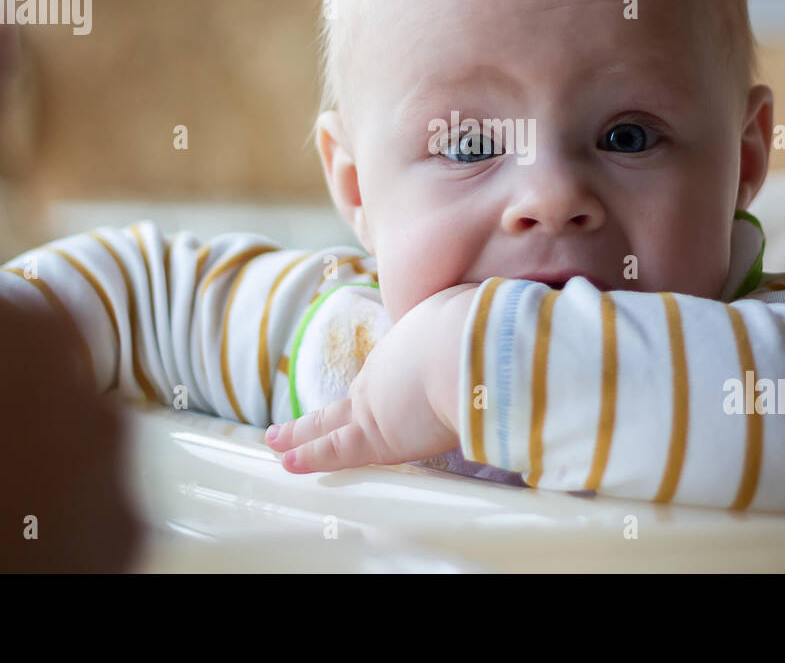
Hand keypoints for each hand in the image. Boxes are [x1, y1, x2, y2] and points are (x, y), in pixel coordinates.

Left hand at [265, 283, 478, 472]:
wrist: (470, 346)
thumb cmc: (484, 331)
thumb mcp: (481, 322)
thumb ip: (486, 332)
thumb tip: (508, 330)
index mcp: (416, 342)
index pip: (395, 367)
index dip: (389, 379)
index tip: (388, 384)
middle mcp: (389, 372)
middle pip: (354, 393)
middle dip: (331, 408)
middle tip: (307, 415)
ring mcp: (376, 405)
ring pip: (329, 422)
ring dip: (302, 431)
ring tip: (277, 437)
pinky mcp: (373, 437)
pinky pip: (332, 450)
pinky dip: (308, 456)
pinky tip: (286, 462)